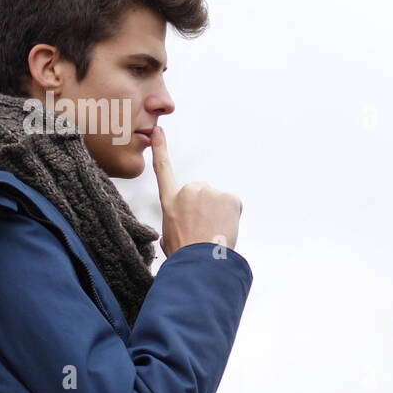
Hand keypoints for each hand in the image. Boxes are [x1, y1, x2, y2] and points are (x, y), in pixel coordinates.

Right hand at [150, 125, 242, 257]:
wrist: (200, 261)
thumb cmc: (184, 256)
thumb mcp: (169, 240)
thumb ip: (170, 231)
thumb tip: (168, 238)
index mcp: (170, 201)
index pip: (163, 170)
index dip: (161, 150)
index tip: (158, 131)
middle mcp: (187, 191)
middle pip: (202, 194)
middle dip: (206, 208)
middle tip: (204, 230)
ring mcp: (208, 192)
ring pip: (219, 201)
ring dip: (219, 214)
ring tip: (213, 232)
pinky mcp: (227, 196)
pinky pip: (234, 206)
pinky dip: (232, 217)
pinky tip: (224, 229)